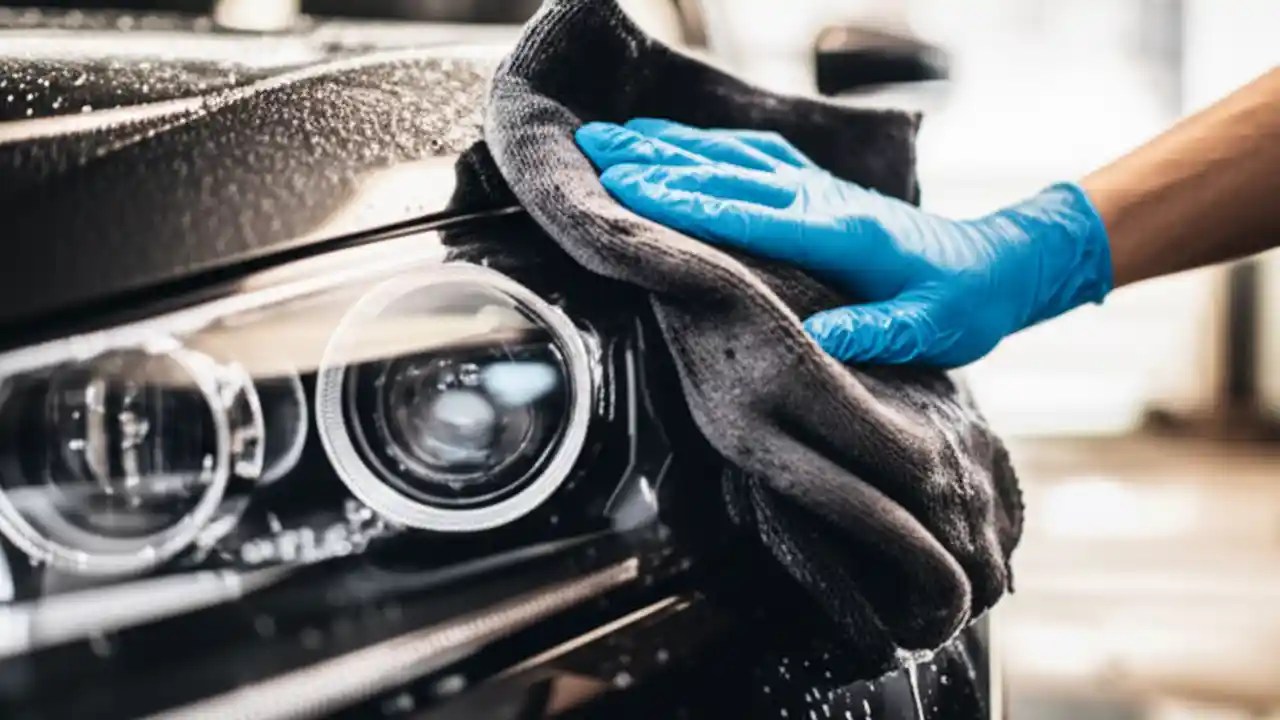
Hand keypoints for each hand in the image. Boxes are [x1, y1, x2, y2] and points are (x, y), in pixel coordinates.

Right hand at [574, 118, 1112, 366]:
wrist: (998, 264)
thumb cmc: (962, 303)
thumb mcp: (932, 329)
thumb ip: (878, 331)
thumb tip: (819, 341)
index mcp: (840, 233)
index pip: (749, 214)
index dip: (687, 203)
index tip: (631, 189)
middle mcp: (820, 200)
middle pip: (724, 174)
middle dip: (655, 162)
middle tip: (593, 151)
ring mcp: (817, 188)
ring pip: (731, 157)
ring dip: (670, 146)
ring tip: (612, 137)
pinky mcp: (816, 189)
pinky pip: (752, 156)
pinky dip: (706, 146)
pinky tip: (674, 143)